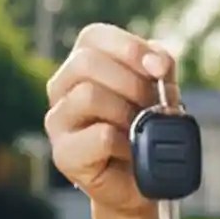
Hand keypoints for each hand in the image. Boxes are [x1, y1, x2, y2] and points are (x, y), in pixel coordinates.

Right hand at [44, 23, 179, 217]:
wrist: (144, 182)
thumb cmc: (147, 130)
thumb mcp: (161, 91)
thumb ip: (160, 66)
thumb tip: (158, 62)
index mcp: (83, 65)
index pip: (93, 36)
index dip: (128, 48)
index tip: (159, 69)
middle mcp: (62, 88)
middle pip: (87, 63)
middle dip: (131, 82)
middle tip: (151, 105)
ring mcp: (58, 121)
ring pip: (89, 95)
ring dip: (127, 112)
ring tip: (139, 129)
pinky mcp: (64, 154)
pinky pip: (100, 136)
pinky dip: (126, 143)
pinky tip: (132, 151)